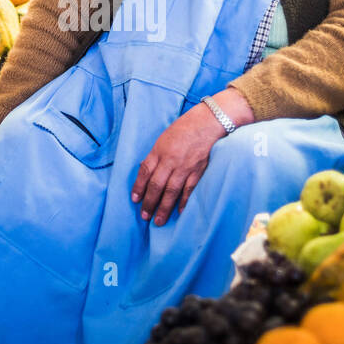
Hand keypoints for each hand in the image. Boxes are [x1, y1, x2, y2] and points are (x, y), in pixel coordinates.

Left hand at [131, 89, 252, 225]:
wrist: (208, 122)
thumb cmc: (185, 128)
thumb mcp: (164, 138)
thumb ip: (156, 155)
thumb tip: (148, 172)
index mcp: (159, 150)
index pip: (145, 171)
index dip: (138, 187)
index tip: (135, 199)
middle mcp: (170, 160)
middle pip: (156, 185)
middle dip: (149, 202)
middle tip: (144, 216)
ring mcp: (185, 167)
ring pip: (171, 191)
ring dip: (164, 208)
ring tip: (158, 221)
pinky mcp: (198, 171)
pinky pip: (189, 190)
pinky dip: (183, 202)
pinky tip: (179, 212)